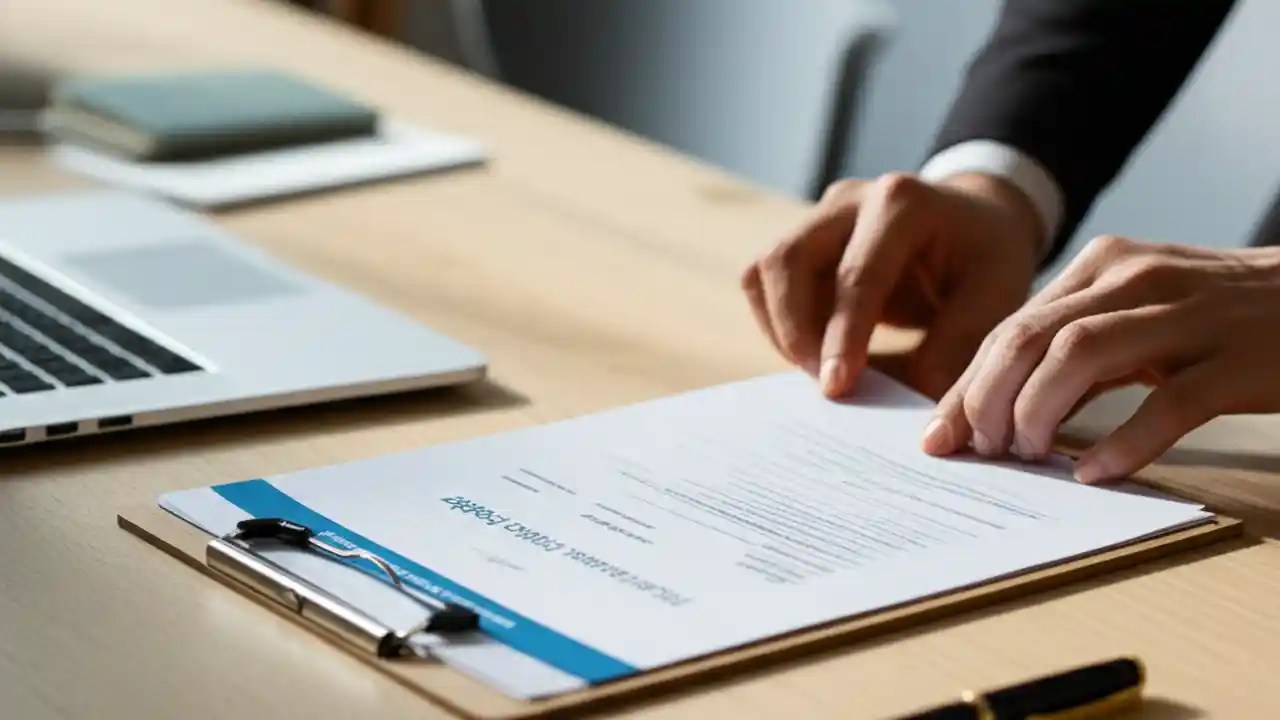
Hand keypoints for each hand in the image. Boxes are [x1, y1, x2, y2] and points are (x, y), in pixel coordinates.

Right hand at [742, 172, 1042, 398]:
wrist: (977, 219)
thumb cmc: (987, 258)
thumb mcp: (996, 297)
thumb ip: (955, 349)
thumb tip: (917, 411)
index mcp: (903, 203)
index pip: (856, 276)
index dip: (841, 337)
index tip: (836, 388)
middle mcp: (851, 199)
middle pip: (785, 260)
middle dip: (793, 330)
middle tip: (824, 385)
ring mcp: (819, 216)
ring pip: (763, 271)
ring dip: (780, 328)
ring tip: (819, 369)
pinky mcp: (803, 239)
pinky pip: (765, 284)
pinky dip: (780, 324)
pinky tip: (816, 349)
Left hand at [923, 235, 1279, 482]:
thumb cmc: (1219, 316)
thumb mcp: (1138, 314)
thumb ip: (1075, 349)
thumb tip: (1001, 410)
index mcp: (1104, 265)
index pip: (1012, 327)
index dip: (968, 385)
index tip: (938, 435)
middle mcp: (1136, 278)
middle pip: (1030, 337)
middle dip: (987, 399)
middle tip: (978, 450)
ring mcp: (1189, 315)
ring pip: (1080, 355)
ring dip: (1037, 412)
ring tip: (1025, 455)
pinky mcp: (1237, 359)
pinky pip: (1167, 404)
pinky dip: (1121, 442)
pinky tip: (1093, 473)